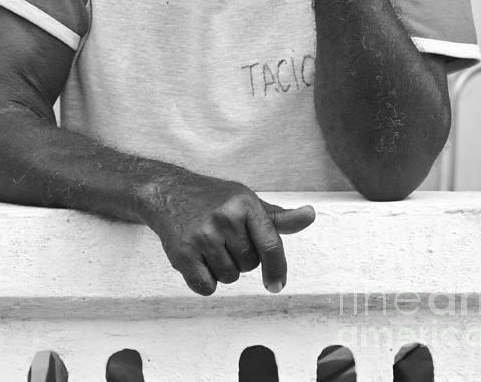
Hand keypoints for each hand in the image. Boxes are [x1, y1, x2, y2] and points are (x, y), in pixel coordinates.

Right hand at [148, 171, 314, 295]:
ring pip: (230, 277)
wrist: (169, 193)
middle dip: (241, 258)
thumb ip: (278, 218)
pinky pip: (207, 287)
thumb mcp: (247, 202)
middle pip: (250, 265)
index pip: (271, 245)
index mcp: (245, 204)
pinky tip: (197, 258)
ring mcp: (203, 235)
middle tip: (225, 238)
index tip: (276, 285)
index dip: (277, 269)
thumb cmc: (215, 200)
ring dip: (223, 269)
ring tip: (209, 245)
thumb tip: (310, 215)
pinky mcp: (183, 253)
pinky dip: (204, 280)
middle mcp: (225, 217)